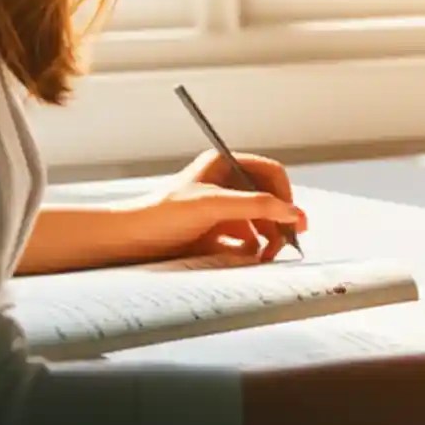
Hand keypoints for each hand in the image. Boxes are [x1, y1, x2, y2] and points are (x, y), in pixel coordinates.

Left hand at [129, 150, 307, 262]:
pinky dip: (254, 250)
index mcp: (225, 165)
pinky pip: (248, 240)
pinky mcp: (217, 232)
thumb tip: (295, 214)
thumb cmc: (161, 214)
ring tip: (267, 256)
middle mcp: (226, 184)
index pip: (271, 173)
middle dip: (280, 221)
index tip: (292, 219)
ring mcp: (222, 209)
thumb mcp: (213, 204)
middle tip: (286, 243)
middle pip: (270, 199)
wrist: (129, 241)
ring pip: (262, 221)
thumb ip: (256, 205)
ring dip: (270, 238)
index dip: (285, 195)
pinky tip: (250, 259)